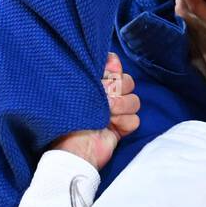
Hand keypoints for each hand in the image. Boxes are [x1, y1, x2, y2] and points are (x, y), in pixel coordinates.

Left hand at [51, 52, 139, 169]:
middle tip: (104, 98)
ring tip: (108, 113)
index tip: (105, 75)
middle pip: (128, 81)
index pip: (114, 66)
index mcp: (94, 83)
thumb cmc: (70, 118)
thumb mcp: (79, 89)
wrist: (75, 149)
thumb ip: (96, 72)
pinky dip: (124, 123)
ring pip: (135, 100)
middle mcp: (106, 95)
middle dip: (118, 88)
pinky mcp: (121, 128)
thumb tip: (112, 58)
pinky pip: (135, 119)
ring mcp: (115, 112)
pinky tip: (111, 126)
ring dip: (122, 106)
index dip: (113, 70)